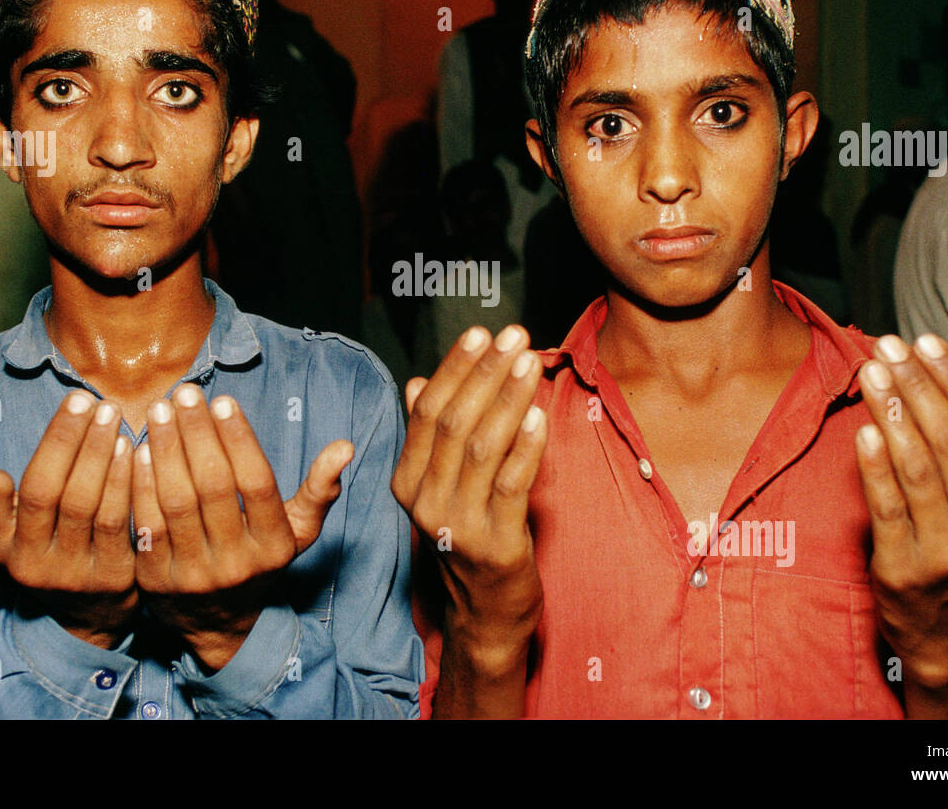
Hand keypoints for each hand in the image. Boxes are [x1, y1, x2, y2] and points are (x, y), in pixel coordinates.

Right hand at [0, 391, 137, 648]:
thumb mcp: (4, 525)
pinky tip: (136, 449)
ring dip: (100, 455)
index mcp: (1, 546)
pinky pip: (121, 521)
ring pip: (87, 505)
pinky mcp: (116, 576)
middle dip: (67, 442)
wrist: (87, 614)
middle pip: (49, 495)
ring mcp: (76, 572)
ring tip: (111, 416)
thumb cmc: (43, 548)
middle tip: (87, 400)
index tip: (1, 460)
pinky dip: (127, 482)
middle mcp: (33, 563)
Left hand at [132, 383, 351, 670]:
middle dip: (196, 433)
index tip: (224, 400)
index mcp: (274, 545)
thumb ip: (320, 489)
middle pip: (213, 487)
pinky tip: (138, 449)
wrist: (220, 625)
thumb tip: (344, 448)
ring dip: (164, 450)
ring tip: (160, 411)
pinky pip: (145, 523)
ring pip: (175, 501)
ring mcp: (194, 574)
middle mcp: (236, 562)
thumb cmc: (261, 560)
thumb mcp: (298, 531)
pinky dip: (141, 484)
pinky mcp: (156, 580)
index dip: (240, 438)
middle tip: (185, 393)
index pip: (257, 483)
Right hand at [390, 325, 547, 716]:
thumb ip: (428, 437)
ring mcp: (457, 524)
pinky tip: (540, 415)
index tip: (480, 333)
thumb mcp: (438, 488)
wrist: (484, 614)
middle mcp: (424, 500)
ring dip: (509, 398)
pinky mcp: (495, 544)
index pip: (427, 412)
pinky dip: (526, 447)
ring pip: (482, 447)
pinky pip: (511, 485)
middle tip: (514, 336)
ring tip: (531, 361)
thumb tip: (414, 382)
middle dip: (486, 373)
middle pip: (453, 422)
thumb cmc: (466, 540)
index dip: (454, 369)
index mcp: (406, 481)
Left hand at [855, 333, 947, 716]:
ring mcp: (946, 548)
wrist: (944, 631)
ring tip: (871, 372)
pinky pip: (887, 507)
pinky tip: (863, 429)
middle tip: (887, 346)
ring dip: (892, 412)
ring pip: (918, 467)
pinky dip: (875, 466)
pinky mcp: (902, 566)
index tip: (926, 342)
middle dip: (918, 386)